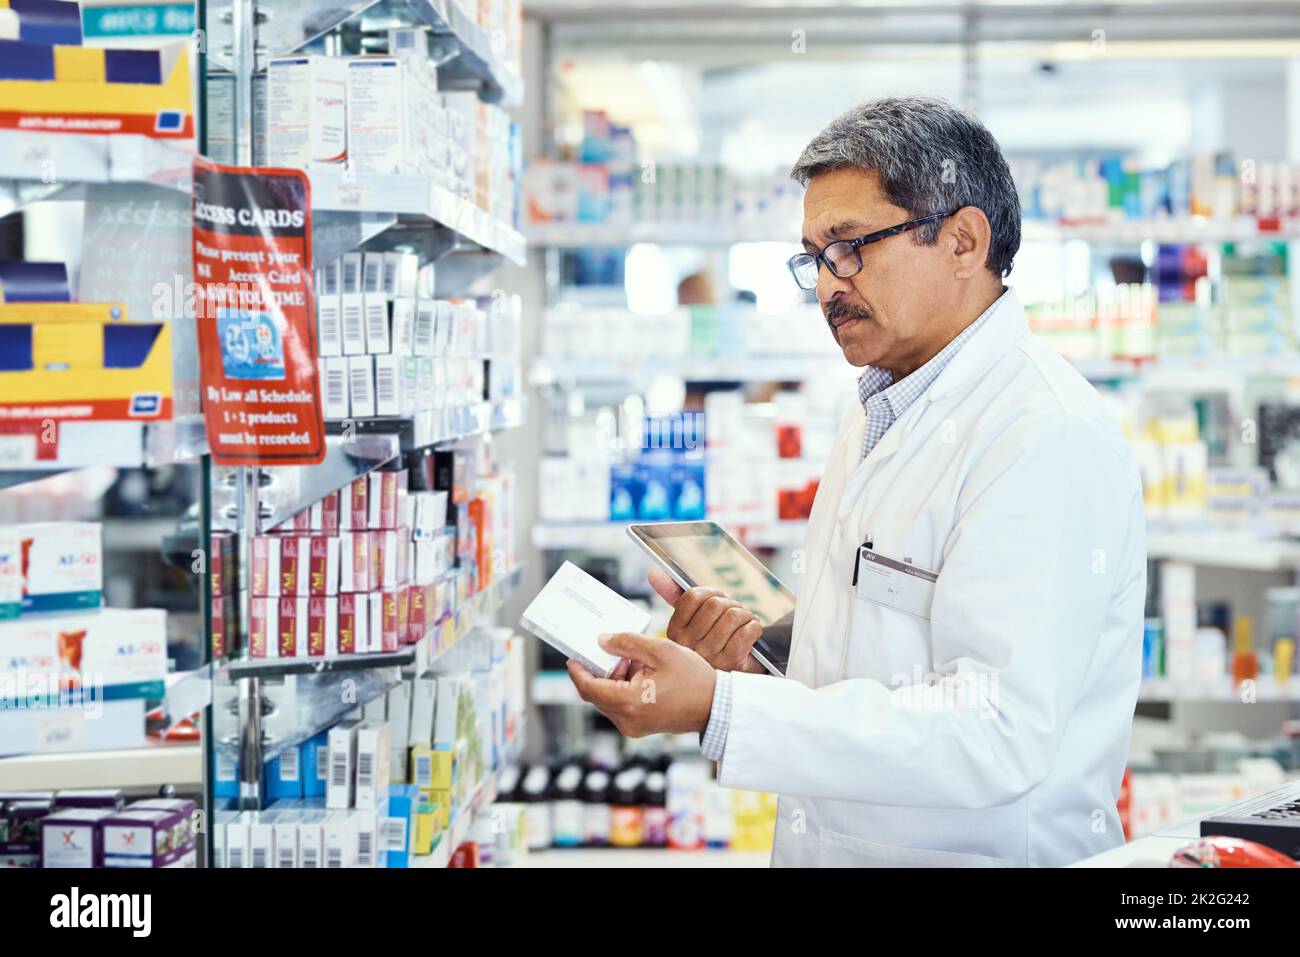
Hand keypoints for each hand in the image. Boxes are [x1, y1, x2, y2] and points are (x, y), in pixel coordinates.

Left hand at [567, 632, 715, 736]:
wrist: (717, 706)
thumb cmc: (693, 678)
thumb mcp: (661, 650)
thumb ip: (627, 643)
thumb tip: (602, 641)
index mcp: (629, 702)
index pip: (588, 687)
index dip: (577, 670)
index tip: (574, 655)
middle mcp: (627, 720)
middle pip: (595, 693)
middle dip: (597, 670)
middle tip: (608, 649)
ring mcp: (633, 726)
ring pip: (607, 699)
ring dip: (612, 678)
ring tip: (631, 659)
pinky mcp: (640, 726)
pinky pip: (620, 705)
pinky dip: (622, 687)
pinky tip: (639, 671)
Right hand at [648, 569, 766, 673]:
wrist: (731, 679)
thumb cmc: (711, 643)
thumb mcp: (691, 621)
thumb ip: (673, 596)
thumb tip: (655, 573)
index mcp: (675, 633)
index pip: (692, 597)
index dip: (711, 592)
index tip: (719, 599)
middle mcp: (688, 647)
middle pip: (715, 605)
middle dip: (731, 603)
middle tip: (736, 611)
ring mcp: (709, 657)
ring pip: (732, 617)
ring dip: (745, 615)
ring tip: (746, 621)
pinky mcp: (731, 663)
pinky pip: (746, 632)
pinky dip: (754, 627)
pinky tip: (752, 631)